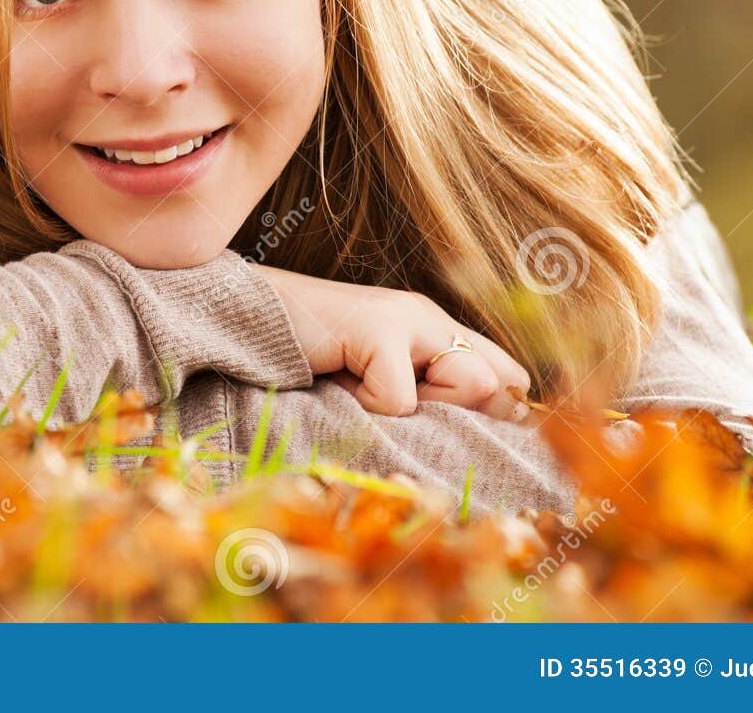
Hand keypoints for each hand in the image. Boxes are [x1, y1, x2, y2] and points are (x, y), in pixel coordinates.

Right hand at [253, 264, 531, 421]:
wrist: (240, 322)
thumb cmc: (303, 367)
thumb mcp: (375, 392)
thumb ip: (431, 402)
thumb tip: (503, 422)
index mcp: (436, 329)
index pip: (512, 376)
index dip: (498, 414)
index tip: (457, 437)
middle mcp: (430, 316)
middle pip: (502, 385)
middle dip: (454, 414)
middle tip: (387, 401)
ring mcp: (408, 316)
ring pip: (469, 385)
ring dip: (415, 409)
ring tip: (364, 389)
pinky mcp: (379, 327)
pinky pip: (402, 400)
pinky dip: (367, 407)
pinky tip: (337, 380)